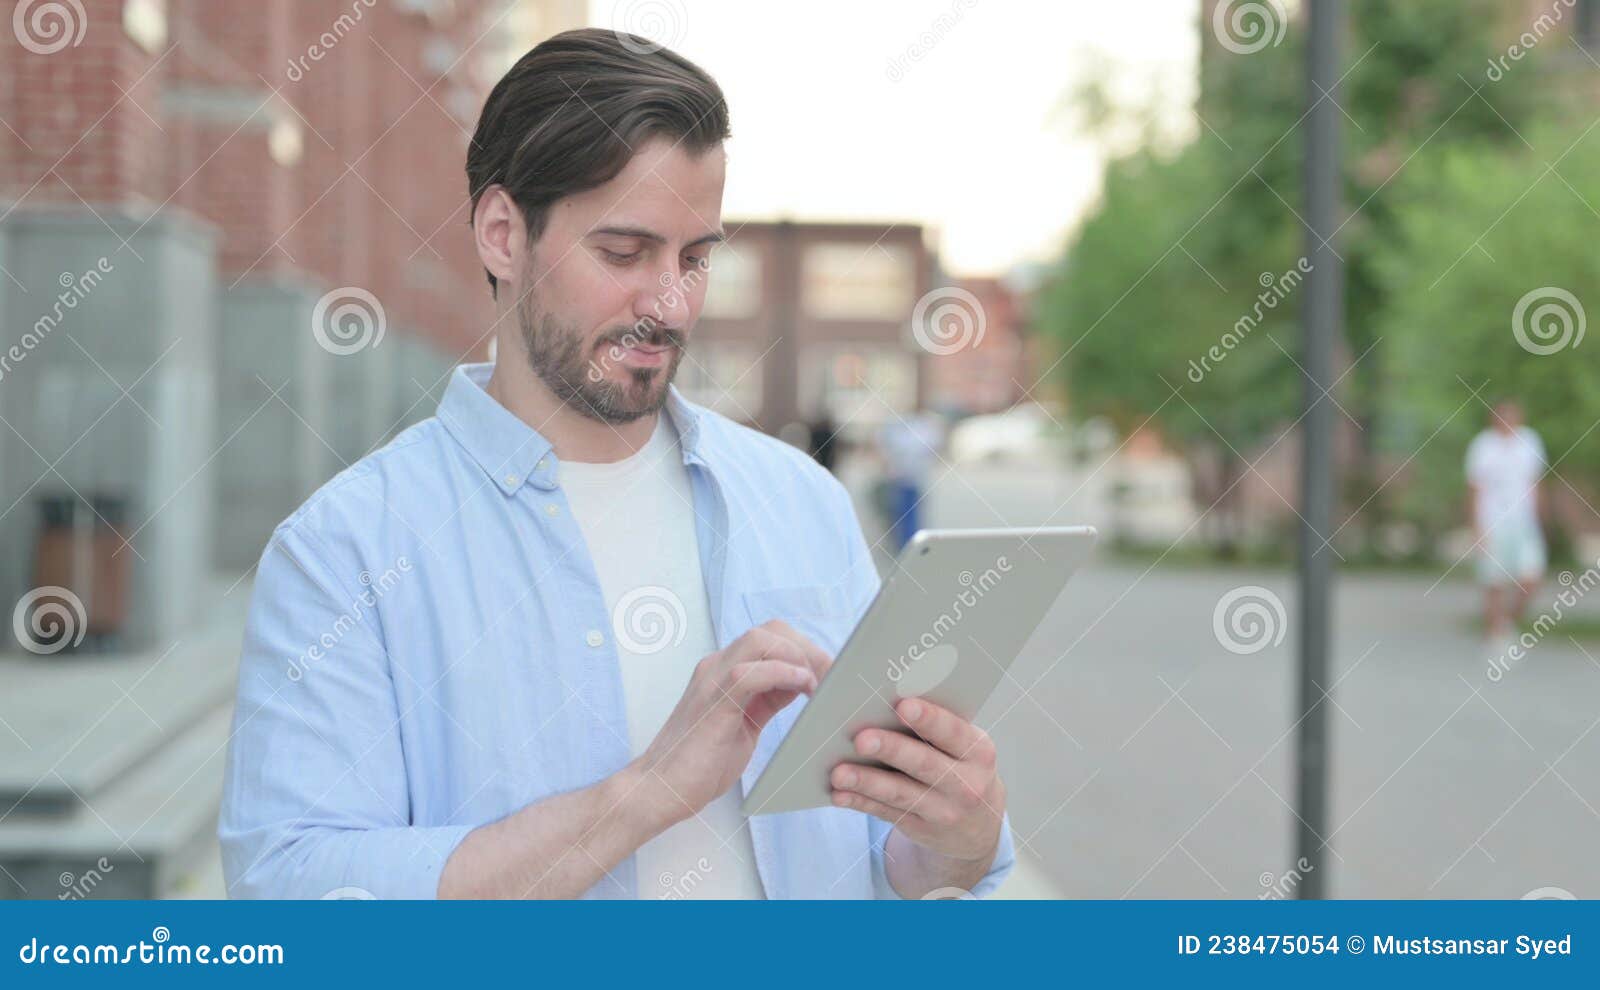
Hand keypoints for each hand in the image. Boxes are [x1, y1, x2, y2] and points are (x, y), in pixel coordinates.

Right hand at [631, 620, 830, 822]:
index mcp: (723, 671)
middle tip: (832, 677)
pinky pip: (748, 672)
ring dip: (799, 657)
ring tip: (819, 684)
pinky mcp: (713, 703)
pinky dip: (783, 673)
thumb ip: (767, 700)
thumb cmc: (700, 765)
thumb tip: (802, 683)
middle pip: (770, 630)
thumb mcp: (745, 725)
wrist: (658, 790)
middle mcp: (716, 667)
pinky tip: (803, 689)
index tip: (830, 674)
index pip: (770, 638)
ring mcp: (712, 681)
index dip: (804, 650)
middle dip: (807, 648)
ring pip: (760, 639)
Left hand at [830, 697, 1003, 862]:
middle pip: (923, 764)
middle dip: (891, 749)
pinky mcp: (921, 828)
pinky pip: (886, 812)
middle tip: (861, 739)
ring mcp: (944, 810)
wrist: (979, 824)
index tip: (903, 705)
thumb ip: (938, 726)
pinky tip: (839, 794)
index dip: (929, 719)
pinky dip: (861, 802)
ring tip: (839, 772)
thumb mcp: (965, 747)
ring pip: (900, 793)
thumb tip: (886, 699)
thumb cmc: (962, 766)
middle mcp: (965, 783)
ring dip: (867, 782)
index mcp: (978, 751)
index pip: (953, 732)